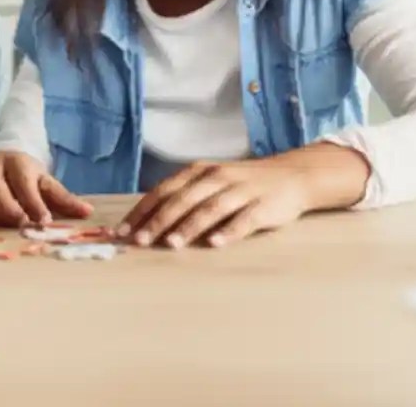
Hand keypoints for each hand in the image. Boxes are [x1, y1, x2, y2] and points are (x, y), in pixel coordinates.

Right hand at [0, 151, 92, 226]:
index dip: (33, 203)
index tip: (43, 221)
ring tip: (3, 227)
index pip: (23, 182)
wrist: (2, 160)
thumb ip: (64, 199)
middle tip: (21, 226)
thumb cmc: (27, 177)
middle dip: (8, 211)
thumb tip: (87, 212)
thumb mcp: (46, 184)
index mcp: (16, 161)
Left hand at [116, 157, 317, 248]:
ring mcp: (241, 190)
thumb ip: (183, 197)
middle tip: (141, 241)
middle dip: (159, 221)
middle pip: (182, 200)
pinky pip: (244, 219)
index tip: (123, 230)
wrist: (292, 175)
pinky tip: (215, 243)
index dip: (142, 211)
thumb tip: (146, 221)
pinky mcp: (263, 206)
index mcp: (198, 172)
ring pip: (210, 208)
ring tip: (172, 244)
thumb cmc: (241, 183)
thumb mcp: (209, 181)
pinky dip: (229, 231)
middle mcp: (217, 177)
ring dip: (189, 226)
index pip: (163, 191)